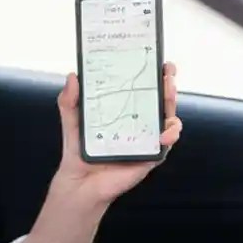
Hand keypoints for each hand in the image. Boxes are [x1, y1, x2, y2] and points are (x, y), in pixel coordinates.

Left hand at [53, 62, 182, 205]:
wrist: (81, 181)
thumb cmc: (79, 149)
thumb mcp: (72, 120)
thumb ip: (69, 100)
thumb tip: (72, 76)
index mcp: (125, 109)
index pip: (143, 87)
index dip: (154, 73)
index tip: (158, 61)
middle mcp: (140, 121)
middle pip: (161, 98)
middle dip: (168, 83)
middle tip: (166, 73)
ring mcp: (148, 137)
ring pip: (169, 116)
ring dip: (172, 102)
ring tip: (167, 93)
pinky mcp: (152, 154)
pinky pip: (168, 141)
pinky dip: (170, 134)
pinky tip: (163, 132)